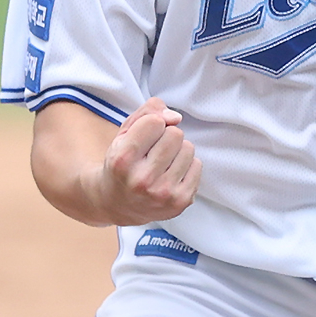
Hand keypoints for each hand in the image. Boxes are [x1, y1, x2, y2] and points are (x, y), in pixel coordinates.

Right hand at [84, 97, 201, 225]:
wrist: (118, 204)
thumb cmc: (122, 163)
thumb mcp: (124, 133)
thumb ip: (148, 112)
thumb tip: (175, 117)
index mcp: (123, 160)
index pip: (155, 121)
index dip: (151, 124)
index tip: (142, 137)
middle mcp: (142, 180)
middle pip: (175, 133)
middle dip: (166, 136)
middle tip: (153, 151)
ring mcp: (163, 193)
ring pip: (188, 148)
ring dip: (177, 151)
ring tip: (161, 163)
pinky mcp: (181, 201)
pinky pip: (197, 164)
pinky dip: (186, 165)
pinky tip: (170, 175)